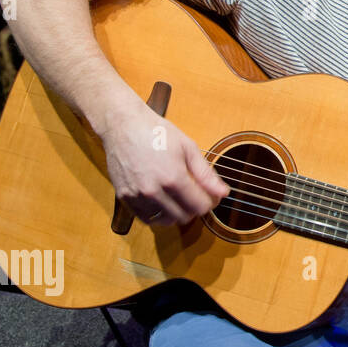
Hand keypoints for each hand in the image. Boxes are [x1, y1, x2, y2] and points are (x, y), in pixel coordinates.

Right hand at [100, 102, 229, 228]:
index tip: (210, 195)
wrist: (123, 125)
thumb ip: (206, 174)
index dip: (210, 203)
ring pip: (165, 221)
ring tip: (179, 198)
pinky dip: (158, 214)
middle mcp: (153, 191)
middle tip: (196, 195)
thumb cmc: (158, 133)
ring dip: (176, 213)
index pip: (199, 207)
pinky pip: (146, 218)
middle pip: (184, 217)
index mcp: (172, 177)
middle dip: (194, 208)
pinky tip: (163, 201)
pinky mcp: (124, 197)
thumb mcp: (188, 148)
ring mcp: (136, 196)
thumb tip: (224, 193)